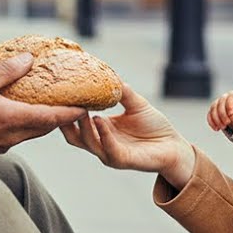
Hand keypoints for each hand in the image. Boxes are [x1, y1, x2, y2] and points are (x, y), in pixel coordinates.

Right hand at [0, 53, 86, 164]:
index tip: (89, 104)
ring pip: (35, 131)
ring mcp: (6, 143)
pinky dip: (30, 123)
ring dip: (46, 120)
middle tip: (76, 101)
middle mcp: (15, 135)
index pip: (54, 117)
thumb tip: (29, 59)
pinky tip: (23, 111)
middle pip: (48, 126)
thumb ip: (7, 71)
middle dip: (63, 115)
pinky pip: (21, 134)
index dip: (73, 111)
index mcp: (15, 119)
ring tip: (54, 104)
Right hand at [59, 84, 196, 189]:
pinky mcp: (123, 160)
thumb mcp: (136, 104)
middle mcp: (101, 143)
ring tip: (81, 109)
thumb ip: (121, 91)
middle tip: (62, 103)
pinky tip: (100, 120)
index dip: (66, 111)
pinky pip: (109, 149)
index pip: (74, 123)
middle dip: (66, 121)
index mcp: (101, 130)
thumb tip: (107, 73)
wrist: (174, 145)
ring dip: (83, 127)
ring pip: (88, 143)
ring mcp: (110, 154)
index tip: (58, 94)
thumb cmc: (154, 126)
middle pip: (74, 136)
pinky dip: (103, 135)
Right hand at [207, 90, 232, 131]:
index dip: (229, 106)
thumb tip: (230, 118)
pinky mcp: (214, 110)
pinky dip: (212, 122)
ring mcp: (218, 103)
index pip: (230, 99)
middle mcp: (225, 97)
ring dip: (216, 119)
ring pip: (213, 109)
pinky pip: (209, 115)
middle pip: (220, 104)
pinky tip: (216, 129)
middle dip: (222, 115)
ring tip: (222, 127)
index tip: (231, 114)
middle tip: (227, 123)